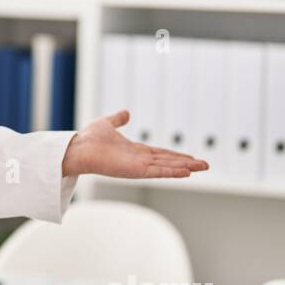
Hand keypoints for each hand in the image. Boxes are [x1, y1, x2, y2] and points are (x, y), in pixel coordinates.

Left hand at [63, 110, 208, 179]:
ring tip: (203, 167)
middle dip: (187, 163)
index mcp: (134, 151)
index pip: (160, 154)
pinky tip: (186, 171)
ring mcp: (138, 166)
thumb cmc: (88, 139)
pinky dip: (172, 171)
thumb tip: (126, 113)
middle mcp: (139, 160)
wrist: (78, 148)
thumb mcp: (107, 123)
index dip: (176, 155)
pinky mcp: (136, 171)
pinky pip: (158, 172)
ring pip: (167, 167)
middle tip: (205, 165)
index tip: (190, 157)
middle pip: (169, 161)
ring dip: (186, 167)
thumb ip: (118, 119)